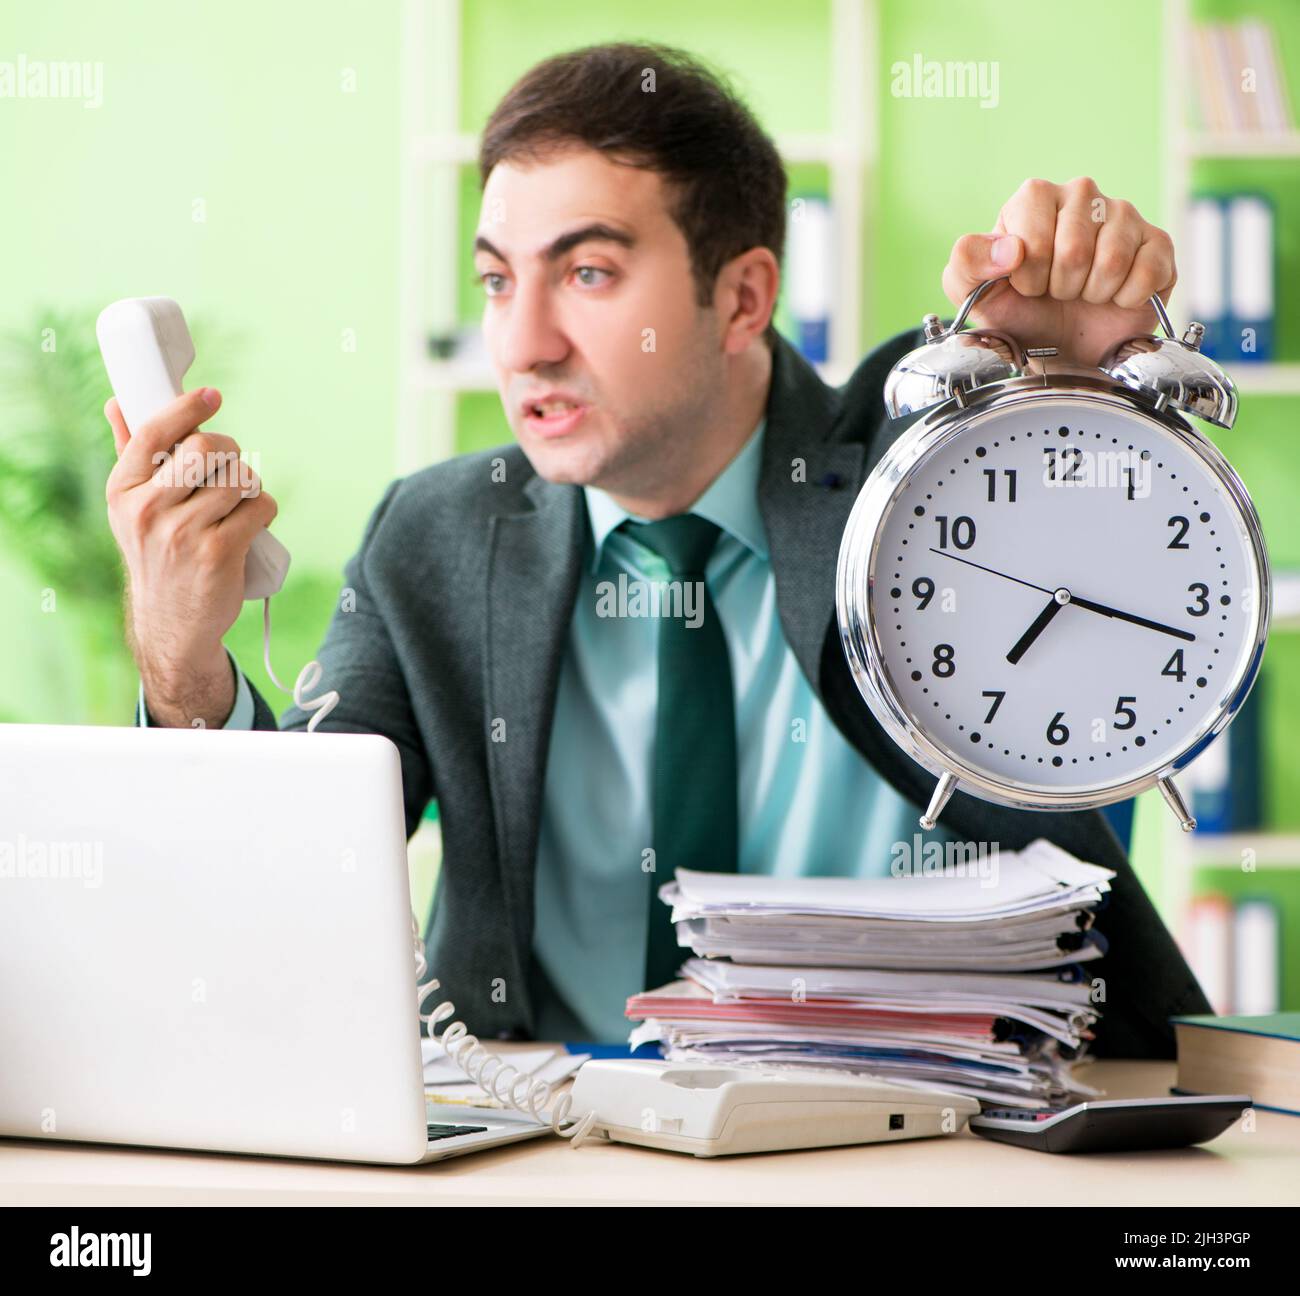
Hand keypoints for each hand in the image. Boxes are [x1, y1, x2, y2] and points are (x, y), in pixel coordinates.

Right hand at [104, 388, 276, 726]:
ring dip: (251, 484)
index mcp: (122, 490)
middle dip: (231, 451)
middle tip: (232, 466)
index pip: (155, 432)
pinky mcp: (220, 553)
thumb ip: (129, 454)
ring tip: (240, 502)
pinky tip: (253, 522)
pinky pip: (260, 508)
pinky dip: (265, 509)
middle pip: (207, 449)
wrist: (173, 621)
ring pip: (240, 478)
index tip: (212, 396)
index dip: (188, 408)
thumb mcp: (131, 507)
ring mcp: (183, 533)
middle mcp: (148, 510)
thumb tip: (118, 402)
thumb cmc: (157, 552)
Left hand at [941, 177, 1176, 366]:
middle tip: (1056, 292)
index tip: (1026, 285)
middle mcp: (1081, 194)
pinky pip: (1147, 272)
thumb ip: (968, 262)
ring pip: (1112, 261)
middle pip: (1074, 250)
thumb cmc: (1018, 311)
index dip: (1028, 276)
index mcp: (1035, 197)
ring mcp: (1124, 214)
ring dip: (1092, 294)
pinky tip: (1115, 296)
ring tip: (1083, 293)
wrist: (1061, 346)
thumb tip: (1009, 250)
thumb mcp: (972, 291)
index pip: (1033, 239)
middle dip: (1060, 287)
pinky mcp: (1158, 242)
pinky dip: (1126, 298)